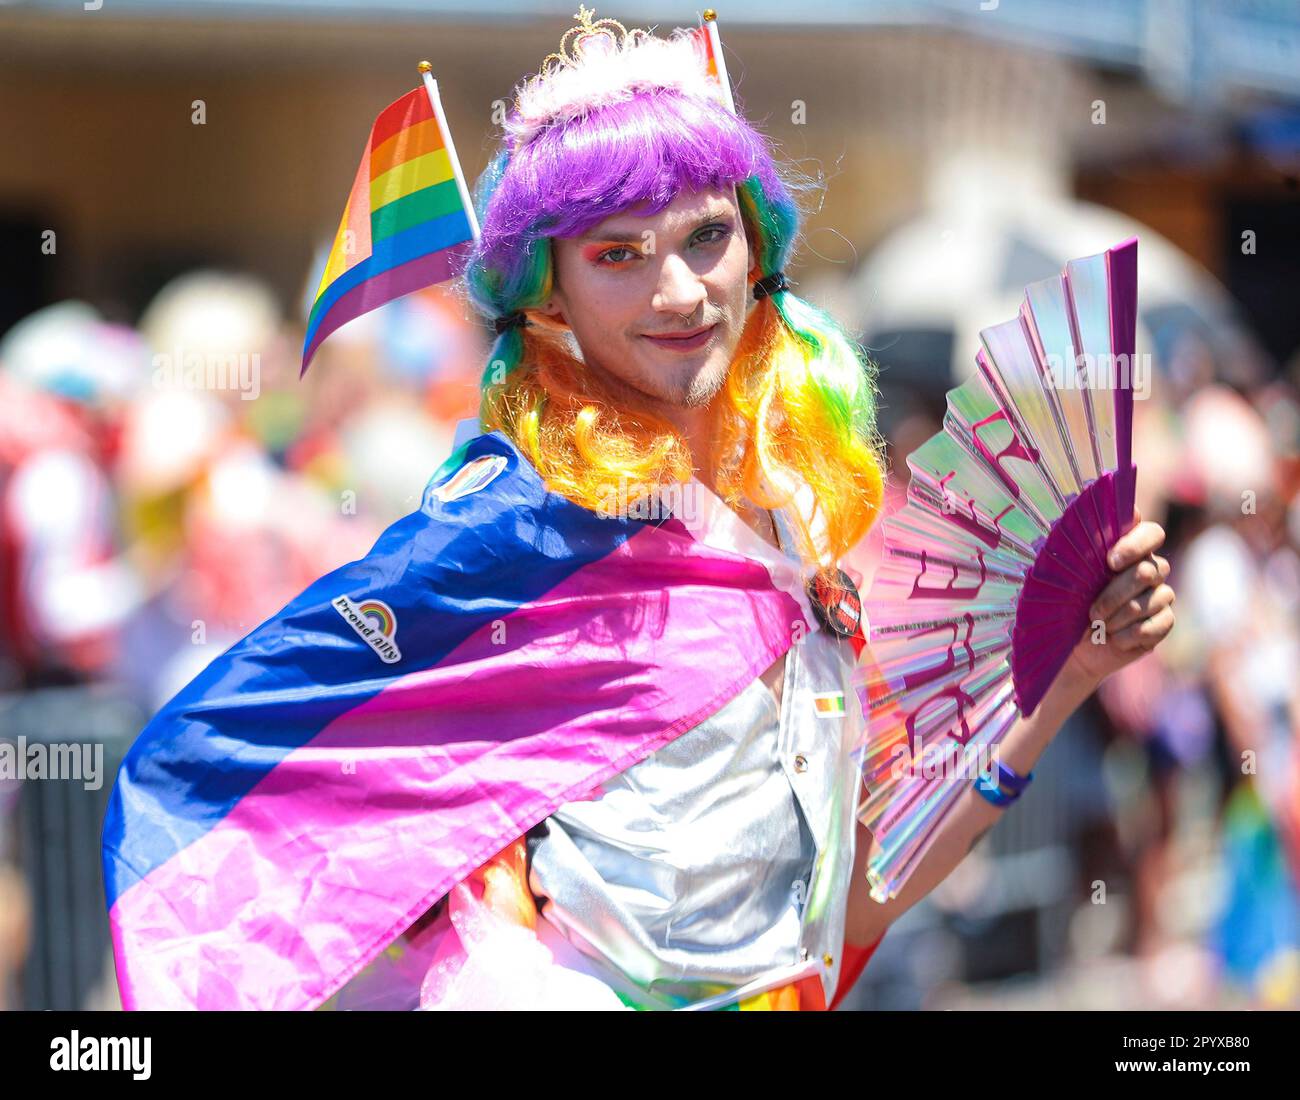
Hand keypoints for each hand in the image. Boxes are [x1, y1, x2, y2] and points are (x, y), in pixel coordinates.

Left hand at [1064, 507, 1175, 690]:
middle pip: (1148, 571)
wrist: (1074, 646)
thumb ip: (1073, 552)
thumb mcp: (1063, 579)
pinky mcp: (1164, 621)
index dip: (1136, 544)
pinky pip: (1158, 624)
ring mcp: (1160, 594)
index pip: (1151, 534)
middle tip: (1092, 611)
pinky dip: (1129, 635)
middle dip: (1115, 595)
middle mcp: (1150, 568)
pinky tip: (1113, 639)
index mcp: (1128, 551)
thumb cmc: (1066, 604)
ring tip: (1099, 626)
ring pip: (1153, 599)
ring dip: (1118, 618)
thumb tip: (1073, 525)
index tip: (1110, 561)